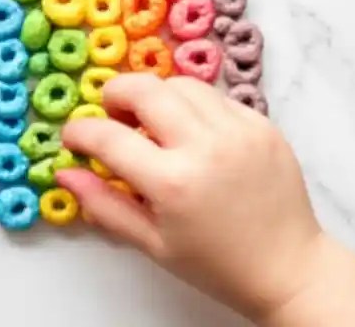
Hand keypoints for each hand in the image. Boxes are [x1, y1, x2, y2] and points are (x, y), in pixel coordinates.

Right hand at [55, 74, 323, 322]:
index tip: (73, 138)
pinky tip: (191, 133)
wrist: (289, 269)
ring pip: (180, 84)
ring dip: (155, 96)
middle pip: (144, 89)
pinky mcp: (262, 125)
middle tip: (112, 118)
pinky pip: (215, 97)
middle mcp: (206, 147)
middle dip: (114, 95)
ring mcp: (239, 131)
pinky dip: (192, 106)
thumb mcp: (151, 243)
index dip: (80, 132)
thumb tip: (64, 171)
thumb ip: (103, 204)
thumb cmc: (215, 264)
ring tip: (153, 125)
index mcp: (173, 183)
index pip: (108, 137)